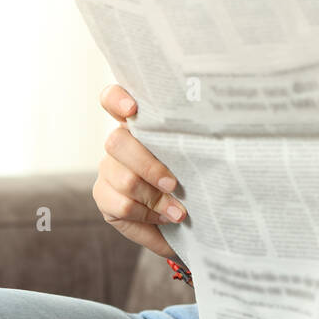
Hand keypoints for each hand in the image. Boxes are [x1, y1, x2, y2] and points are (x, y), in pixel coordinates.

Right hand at [93, 84, 187, 263]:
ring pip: (123, 179)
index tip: (132, 109)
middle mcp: (118, 142)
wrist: (184, 214)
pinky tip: (164, 219)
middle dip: (149, 166)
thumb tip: (214, 135)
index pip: (112, 99)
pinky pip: (121, 205)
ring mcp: (108, 169)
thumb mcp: (194, 156)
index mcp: (139, 123)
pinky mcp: (104, 196)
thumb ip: (191, 143)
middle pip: (116, 142)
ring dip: (154, 199)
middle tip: (174, 184)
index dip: (116, 99)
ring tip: (179, 212)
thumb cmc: (192, 175)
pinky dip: (146, 215)